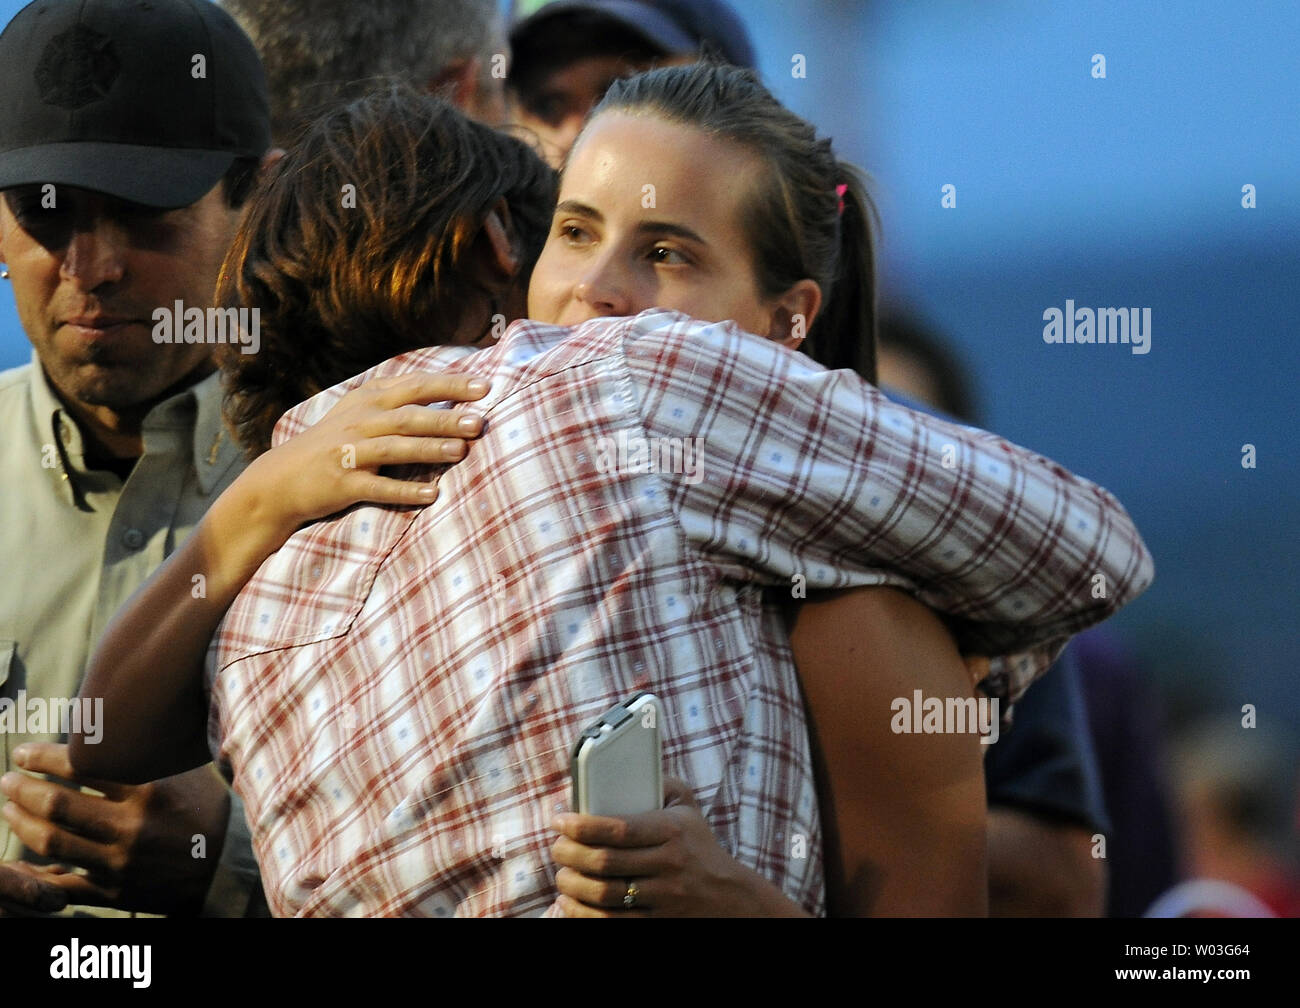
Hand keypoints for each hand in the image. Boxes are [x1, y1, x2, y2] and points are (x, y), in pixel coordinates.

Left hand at [0, 743, 230, 914]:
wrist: (229, 867)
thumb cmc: (209, 811)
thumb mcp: (188, 773)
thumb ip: (150, 755)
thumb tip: (113, 727)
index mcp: (148, 790)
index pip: (81, 767)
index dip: (42, 759)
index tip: (22, 753)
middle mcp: (130, 825)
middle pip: (56, 805)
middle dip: (21, 789)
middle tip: (6, 780)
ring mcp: (120, 862)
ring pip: (52, 842)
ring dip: (21, 823)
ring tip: (8, 808)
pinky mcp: (115, 892)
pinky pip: (63, 885)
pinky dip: (34, 875)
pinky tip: (18, 861)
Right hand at [241, 371, 490, 541]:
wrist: (281, 479)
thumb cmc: (333, 443)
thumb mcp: (360, 412)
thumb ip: (398, 401)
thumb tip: (450, 391)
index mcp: (369, 399)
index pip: (416, 386)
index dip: (451, 384)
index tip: (485, 386)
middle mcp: (361, 422)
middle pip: (409, 415)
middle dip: (446, 417)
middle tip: (480, 421)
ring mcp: (350, 452)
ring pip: (395, 447)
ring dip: (429, 449)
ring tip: (461, 451)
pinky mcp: (343, 483)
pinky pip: (378, 487)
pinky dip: (404, 490)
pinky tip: (430, 495)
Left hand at [550, 777, 807, 916]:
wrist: (729, 897)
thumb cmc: (699, 845)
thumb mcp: (688, 808)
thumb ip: (661, 783)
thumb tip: (622, 766)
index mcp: (672, 831)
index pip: (618, 828)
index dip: (581, 825)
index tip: (559, 820)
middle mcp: (669, 865)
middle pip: (604, 862)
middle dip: (569, 854)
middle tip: (557, 848)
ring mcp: (663, 898)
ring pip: (604, 895)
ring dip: (572, 885)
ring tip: (562, 874)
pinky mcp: (657, 922)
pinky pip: (611, 922)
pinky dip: (583, 914)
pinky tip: (570, 903)